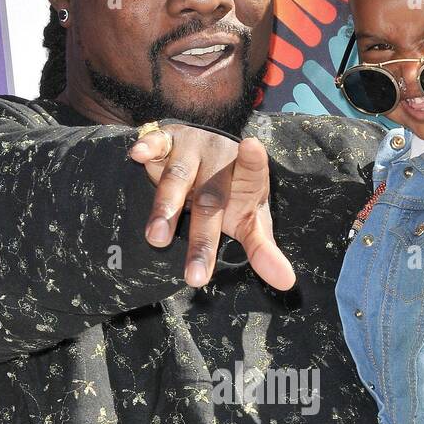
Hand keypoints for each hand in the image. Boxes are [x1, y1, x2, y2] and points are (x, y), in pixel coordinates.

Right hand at [127, 123, 295, 290]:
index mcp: (246, 177)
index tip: (252, 148)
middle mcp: (219, 160)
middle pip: (210, 201)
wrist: (209, 157)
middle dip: (201, 240)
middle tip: (195, 277)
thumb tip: (286, 283)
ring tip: (156, 239)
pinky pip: (156, 143)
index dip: (253, 161)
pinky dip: (147, 147)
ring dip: (165, 207)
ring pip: (178, 178)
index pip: (253, 170)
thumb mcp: (250, 221)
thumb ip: (263, 250)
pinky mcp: (167, 141)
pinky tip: (137, 155)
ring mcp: (192, 150)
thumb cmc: (233, 196)